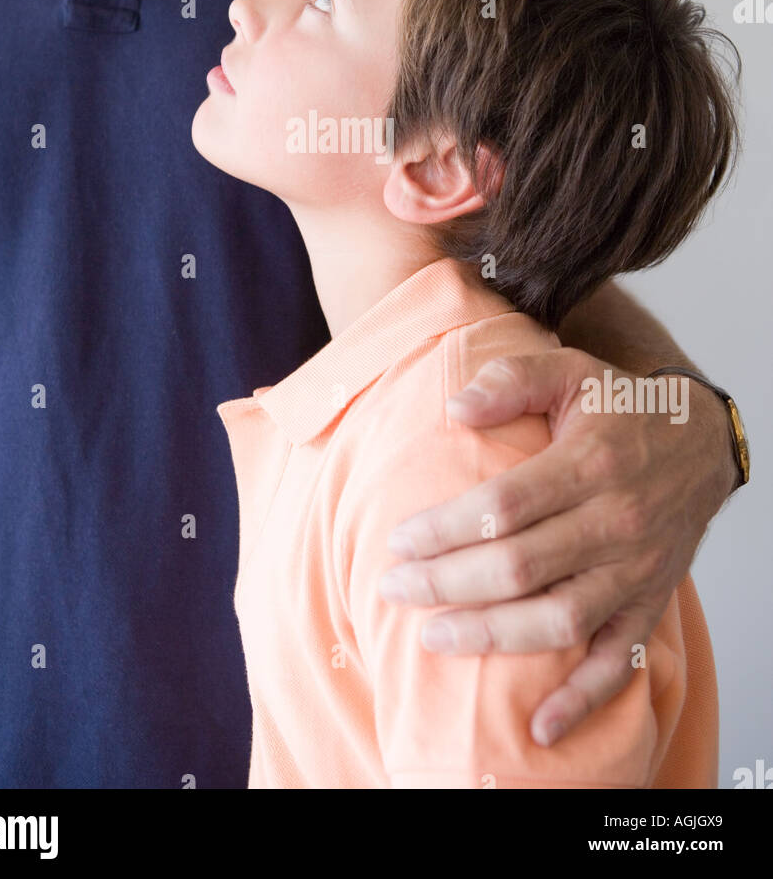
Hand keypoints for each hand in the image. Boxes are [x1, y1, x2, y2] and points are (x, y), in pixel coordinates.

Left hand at [379, 347, 733, 745]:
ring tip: (433, 635)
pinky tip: (539, 726)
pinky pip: (617, 661)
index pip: (502, 508)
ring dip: (491, 636)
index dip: (444, 530)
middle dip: (445, 584)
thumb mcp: (570, 371)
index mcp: (590, 463)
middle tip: (393, 588)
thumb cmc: (621, 407)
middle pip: (518, 568)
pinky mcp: (651, 601)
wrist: (702, 440)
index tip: (398, 542)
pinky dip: (581, 699)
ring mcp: (635, 569)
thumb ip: (511, 379)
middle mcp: (615, 520)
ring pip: (557, 619)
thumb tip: (455, 408)